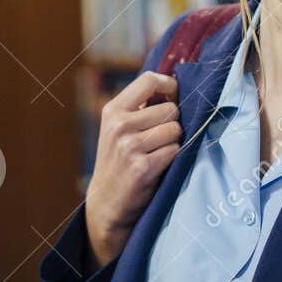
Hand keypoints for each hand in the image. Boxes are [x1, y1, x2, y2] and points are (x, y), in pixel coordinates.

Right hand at [84, 70, 181, 267]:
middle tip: (158, 138)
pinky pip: (175, 150)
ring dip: (173, 141)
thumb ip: (140, 106)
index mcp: (113, 110)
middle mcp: (119, 125)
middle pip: (170, 109)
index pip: (148, 80)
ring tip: (157, 152)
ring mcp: (130, 146)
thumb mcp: (118, 128)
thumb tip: (173, 84)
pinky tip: (158, 166)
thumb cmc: (119, 160)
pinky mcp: (143, 167)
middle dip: (172, 123)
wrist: (106, 201)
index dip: (168, 84)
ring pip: (175, 130)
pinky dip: (172, 158)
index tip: (174, 93)